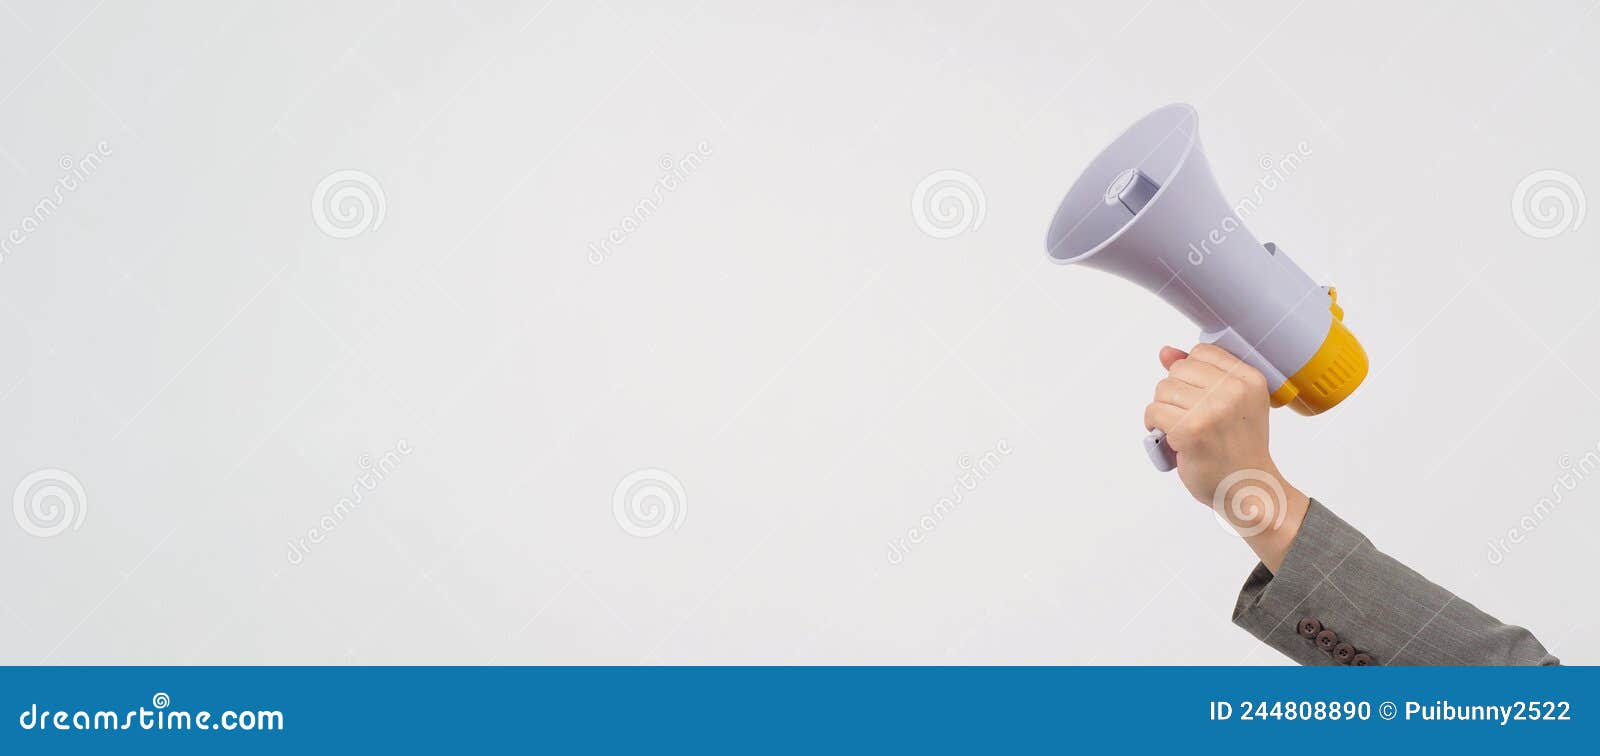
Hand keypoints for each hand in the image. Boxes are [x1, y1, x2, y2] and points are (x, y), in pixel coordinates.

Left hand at [1144, 344, 1309, 570]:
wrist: (1248, 487)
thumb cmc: (1238, 447)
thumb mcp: (1232, 403)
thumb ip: (1201, 373)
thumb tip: (1165, 352)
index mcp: (1249, 378)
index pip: (1201, 352)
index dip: (1192, 375)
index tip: (1201, 397)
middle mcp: (1234, 390)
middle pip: (1178, 370)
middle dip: (1175, 393)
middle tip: (1190, 417)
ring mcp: (1211, 409)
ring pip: (1162, 389)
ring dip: (1164, 410)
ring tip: (1181, 428)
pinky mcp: (1190, 430)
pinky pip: (1153, 412)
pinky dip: (1154, 425)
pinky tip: (1172, 438)